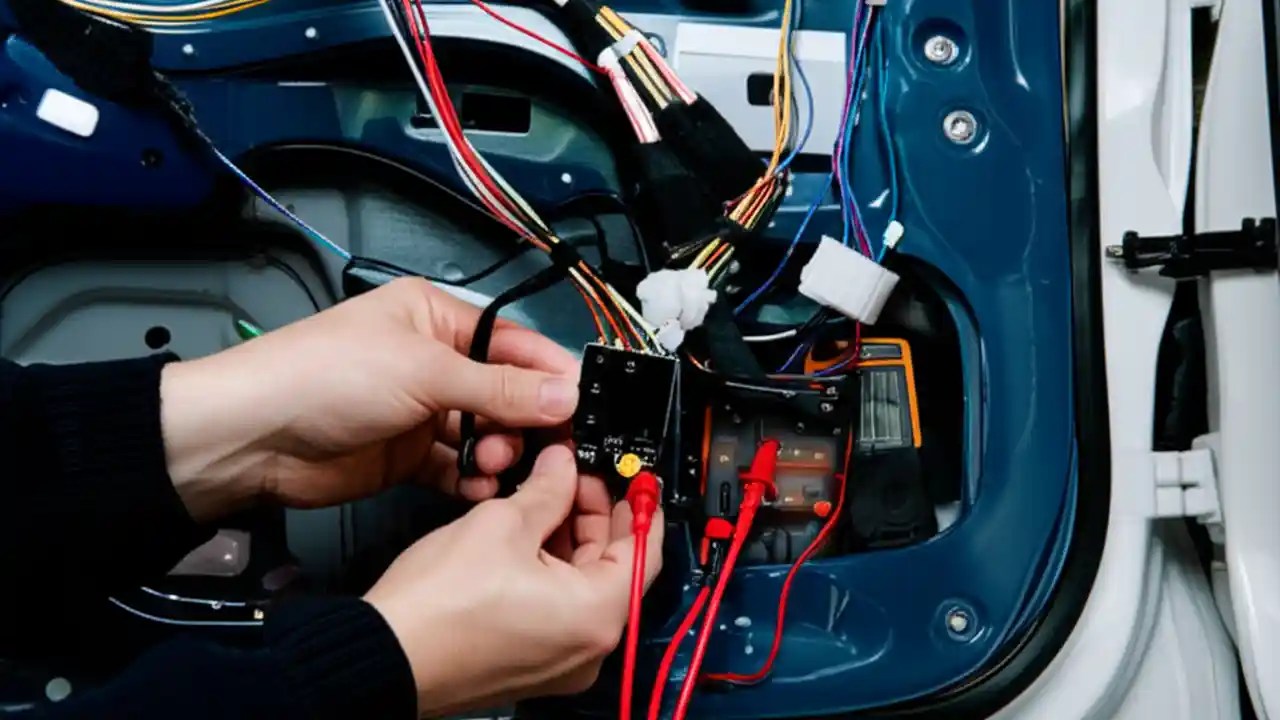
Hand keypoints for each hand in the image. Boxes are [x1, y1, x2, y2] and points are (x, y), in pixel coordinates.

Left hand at [159, 278, 579, 521]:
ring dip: (499, 453)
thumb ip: (501, 388)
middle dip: (526, 420)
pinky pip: (459, 466)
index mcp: (437, 318)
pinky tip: (476, 486)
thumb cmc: (323, 376)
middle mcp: (434, 361)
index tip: (584, 404)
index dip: (551, 373)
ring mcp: (421, 410)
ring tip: (492, 464)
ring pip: (487, 433)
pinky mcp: (408, 455)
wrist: (253, 437)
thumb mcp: (424, 372)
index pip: (516, 343)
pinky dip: (473, 478)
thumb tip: (568, 392)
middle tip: (541, 446)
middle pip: (507, 391)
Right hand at [365, 445, 663, 716]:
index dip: (639, 504)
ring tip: (544, 497)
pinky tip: (525, 535)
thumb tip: (563, 466)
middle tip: (576, 476)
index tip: (632, 476)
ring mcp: (559, 661)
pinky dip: (550, 570)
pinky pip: (558, 609)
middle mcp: (588, 648)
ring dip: (569, 539)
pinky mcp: (530, 664)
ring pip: (583, 587)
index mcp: (596, 615)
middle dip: (596, 515)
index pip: (645, 550)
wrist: (382, 655)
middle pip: (614, 568)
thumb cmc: (436, 608)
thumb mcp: (502, 523)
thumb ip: (547, 488)